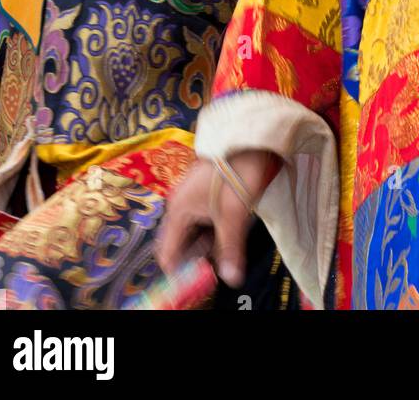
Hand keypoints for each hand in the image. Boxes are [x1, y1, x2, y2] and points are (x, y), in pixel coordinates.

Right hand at [157, 150, 277, 288]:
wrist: (250, 137)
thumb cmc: (237, 172)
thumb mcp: (235, 214)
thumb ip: (230, 248)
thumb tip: (231, 278)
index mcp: (178, 210)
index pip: (168, 253)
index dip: (181, 272)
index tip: (199, 282)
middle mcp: (179, 204)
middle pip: (179, 244)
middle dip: (194, 260)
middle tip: (214, 269)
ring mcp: (190, 196)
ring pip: (192, 232)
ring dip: (205, 246)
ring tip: (225, 252)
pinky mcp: (203, 190)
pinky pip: (201, 219)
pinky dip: (211, 231)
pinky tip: (228, 233)